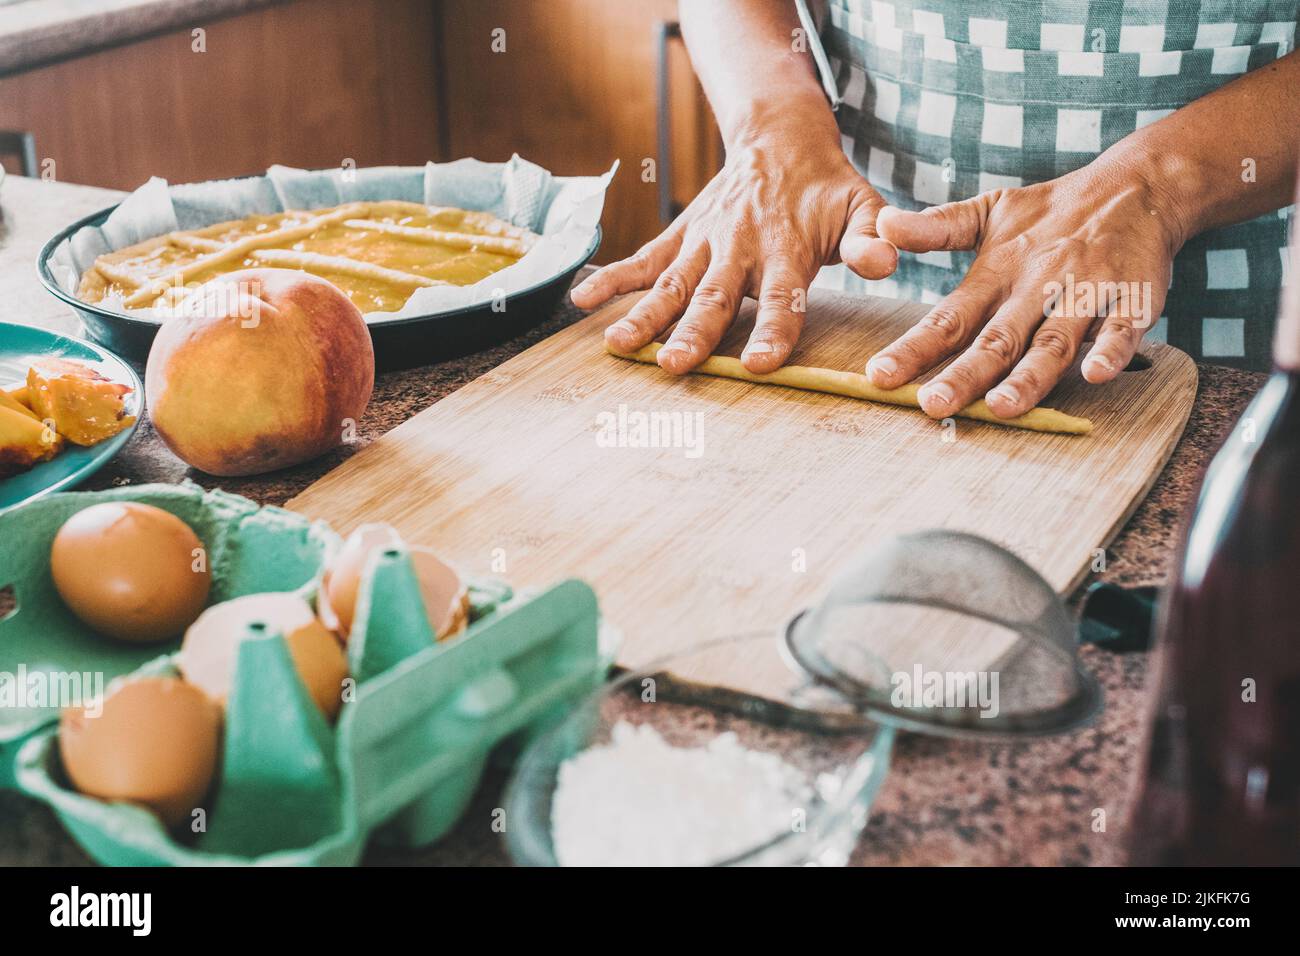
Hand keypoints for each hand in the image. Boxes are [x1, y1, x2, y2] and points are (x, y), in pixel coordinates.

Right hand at [571, 121, 897, 373]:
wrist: (779, 138)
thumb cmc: (826, 189)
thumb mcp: (862, 206)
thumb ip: (872, 237)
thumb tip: (884, 262)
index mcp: (785, 248)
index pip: (783, 297)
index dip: (773, 330)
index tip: (758, 363)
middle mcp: (738, 247)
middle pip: (714, 297)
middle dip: (693, 332)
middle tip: (674, 365)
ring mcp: (703, 243)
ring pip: (671, 284)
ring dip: (644, 315)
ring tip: (618, 346)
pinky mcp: (680, 238)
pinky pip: (642, 260)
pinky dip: (611, 279)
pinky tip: (581, 302)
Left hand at [867, 158, 1187, 418]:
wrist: (1136, 189)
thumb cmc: (1051, 213)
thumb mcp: (988, 211)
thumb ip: (936, 228)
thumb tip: (883, 225)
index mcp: (997, 275)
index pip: (948, 318)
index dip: (913, 348)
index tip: (879, 376)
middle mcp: (1036, 288)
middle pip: (997, 339)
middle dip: (965, 374)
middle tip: (933, 405)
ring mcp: (1084, 295)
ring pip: (1053, 342)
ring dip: (1029, 376)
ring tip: (1003, 407)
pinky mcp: (1131, 301)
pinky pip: (1121, 329)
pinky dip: (1110, 351)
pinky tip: (1095, 374)